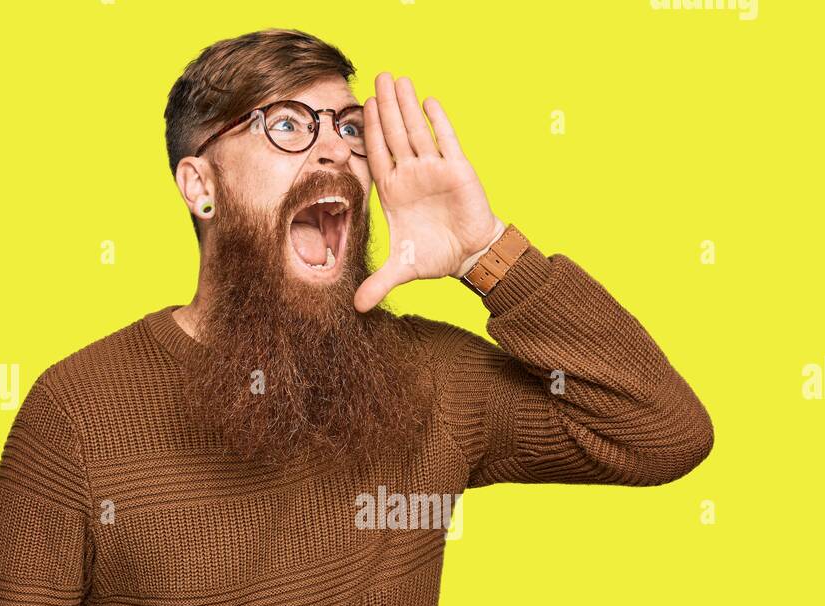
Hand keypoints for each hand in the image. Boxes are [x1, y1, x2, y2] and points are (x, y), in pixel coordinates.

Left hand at [354, 72, 506, 312]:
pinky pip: (447, 141)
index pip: (377, 155)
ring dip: (407, 106)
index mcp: (393, 192)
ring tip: (398, 78)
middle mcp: (411, 175)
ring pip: (417, 131)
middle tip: (376, 78)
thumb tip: (357, 308)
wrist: (468, 256)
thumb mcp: (402, 269)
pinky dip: (438, 121)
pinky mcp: (457, 170)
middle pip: (395, 134)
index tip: (360, 107)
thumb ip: (379, 283)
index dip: (370, 132)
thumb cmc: (434, 256)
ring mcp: (434, 170)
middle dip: (386, 107)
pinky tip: (428, 100)